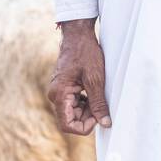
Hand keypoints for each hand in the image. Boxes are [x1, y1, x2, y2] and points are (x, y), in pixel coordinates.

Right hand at [47, 19, 111, 134]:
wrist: (78, 34)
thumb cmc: (85, 52)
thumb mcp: (95, 79)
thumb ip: (99, 103)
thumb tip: (105, 123)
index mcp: (59, 94)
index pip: (68, 125)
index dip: (84, 127)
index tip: (97, 117)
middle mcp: (55, 95)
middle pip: (70, 119)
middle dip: (87, 117)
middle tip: (101, 104)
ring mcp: (58, 91)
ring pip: (72, 112)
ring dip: (87, 109)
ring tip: (98, 94)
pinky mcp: (63, 87)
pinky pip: (73, 103)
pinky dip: (84, 102)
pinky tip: (93, 91)